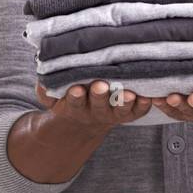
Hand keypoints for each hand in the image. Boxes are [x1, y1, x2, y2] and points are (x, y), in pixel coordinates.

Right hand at [36, 78, 154, 131]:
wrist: (85, 116)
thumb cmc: (69, 95)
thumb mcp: (51, 94)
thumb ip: (46, 88)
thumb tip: (44, 76)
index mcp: (75, 106)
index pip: (74, 102)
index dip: (75, 97)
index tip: (76, 89)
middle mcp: (95, 111)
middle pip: (98, 105)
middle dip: (99, 96)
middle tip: (101, 86)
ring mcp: (114, 113)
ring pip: (120, 109)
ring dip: (124, 101)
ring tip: (128, 93)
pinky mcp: (130, 113)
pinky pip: (138, 111)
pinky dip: (144, 105)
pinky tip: (148, 96)